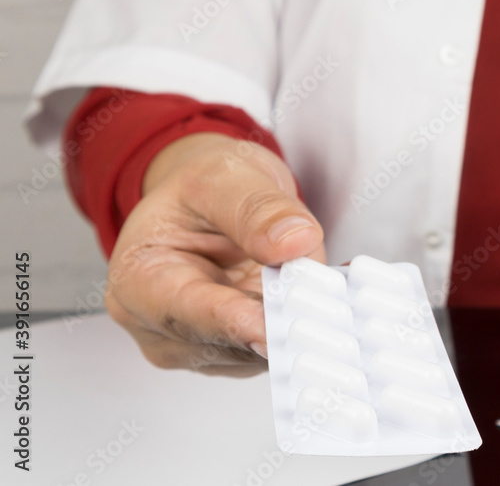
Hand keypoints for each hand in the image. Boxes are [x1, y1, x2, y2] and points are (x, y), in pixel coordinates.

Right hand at [104, 133, 324, 375]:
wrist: (213, 201)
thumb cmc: (204, 189)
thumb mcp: (226, 177)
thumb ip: (258, 209)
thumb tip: (293, 242)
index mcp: (138, 279)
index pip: (186, 311)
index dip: (234, 323)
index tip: (272, 328)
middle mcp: (160, 326)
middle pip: (227, 341)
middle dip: (281, 324)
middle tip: (330, 306)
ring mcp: (200, 346)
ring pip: (259, 352)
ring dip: (299, 325)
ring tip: (331, 290)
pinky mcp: (238, 352)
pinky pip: (278, 349)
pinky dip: (306, 324)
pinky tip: (327, 298)